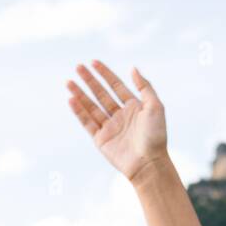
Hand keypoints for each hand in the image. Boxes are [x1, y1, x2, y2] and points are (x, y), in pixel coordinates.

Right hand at [66, 59, 168, 183]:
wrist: (149, 163)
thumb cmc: (156, 136)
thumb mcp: (156, 106)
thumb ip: (144, 86)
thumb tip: (133, 68)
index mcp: (133, 107)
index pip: (116, 86)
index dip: (105, 74)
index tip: (93, 62)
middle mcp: (120, 116)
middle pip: (101, 94)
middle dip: (89, 80)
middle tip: (78, 67)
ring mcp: (109, 127)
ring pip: (91, 106)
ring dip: (80, 93)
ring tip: (69, 82)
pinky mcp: (101, 139)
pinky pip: (87, 122)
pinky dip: (79, 111)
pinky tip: (71, 99)